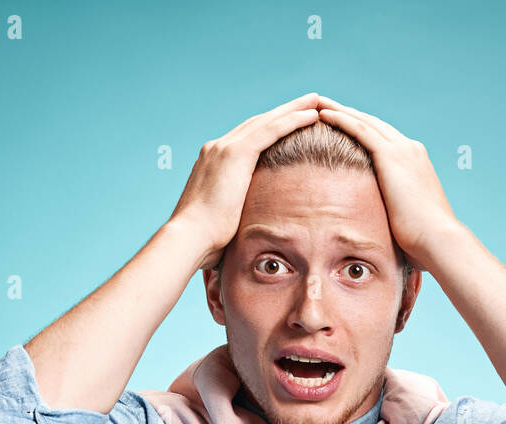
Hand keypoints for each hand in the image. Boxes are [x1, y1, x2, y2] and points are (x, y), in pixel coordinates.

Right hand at [169, 93, 322, 270]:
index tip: (287, 125)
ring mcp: (224, 148)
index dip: (268, 130)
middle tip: (307, 102)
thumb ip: (235, 215)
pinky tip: (311, 114)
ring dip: (293, 109)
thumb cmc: (204, 242)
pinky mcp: (236, 154)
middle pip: (257, 123)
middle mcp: (217, 149)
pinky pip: (271, 130)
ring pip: (266, 121)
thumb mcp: (223, 222)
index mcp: (213, 164)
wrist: (189, 238)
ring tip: (316, 100)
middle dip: (282, 112)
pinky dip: (292, 120)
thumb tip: (246, 231)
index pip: (246, 140)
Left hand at [315, 96, 459, 268]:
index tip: (343, 126)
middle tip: (325, 104)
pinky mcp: (391, 155)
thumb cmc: (424, 242)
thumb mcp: (407, 221)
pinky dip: (342, 118)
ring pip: (364, 121)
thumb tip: (384, 232)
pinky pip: (360, 129)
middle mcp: (410, 150)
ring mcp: (402, 150)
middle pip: (373, 124)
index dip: (362, 130)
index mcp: (415, 164)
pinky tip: (323, 113)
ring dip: (340, 110)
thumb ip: (394, 215)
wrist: (437, 239)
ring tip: (317, 102)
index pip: (384, 140)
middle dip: (349, 114)